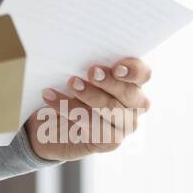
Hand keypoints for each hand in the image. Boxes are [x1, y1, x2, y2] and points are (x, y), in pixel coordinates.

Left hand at [24, 57, 151, 161]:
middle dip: (110, 82)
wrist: (49, 123)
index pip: (143, 74)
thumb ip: (87, 65)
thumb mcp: (78, 72)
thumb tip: (78, 50)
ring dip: (90, 95)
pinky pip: (93, 126)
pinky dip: (70, 109)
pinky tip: (51, 98)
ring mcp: (124, 126)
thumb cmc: (68, 91)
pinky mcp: (109, 142)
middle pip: (130, 94)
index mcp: (132, 83)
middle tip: (91, 72)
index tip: (117, 67)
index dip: (134, 70)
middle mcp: (133, 106)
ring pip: (112, 110)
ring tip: (71, 82)